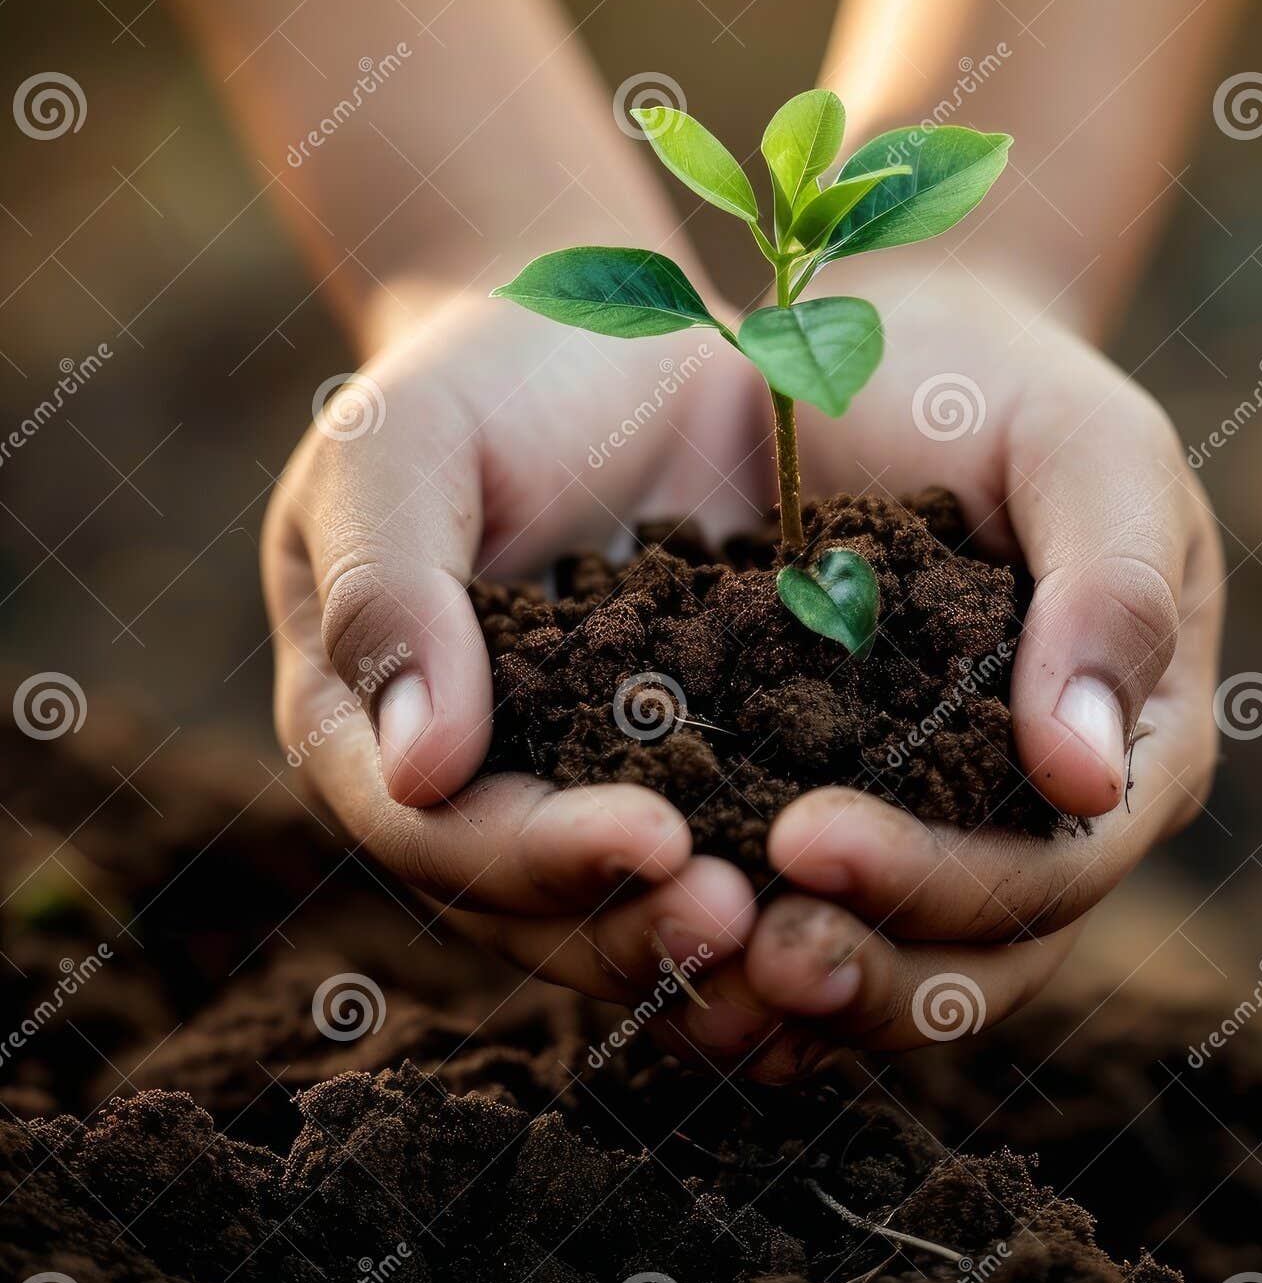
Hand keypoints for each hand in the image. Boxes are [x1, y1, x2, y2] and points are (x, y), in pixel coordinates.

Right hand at [261, 293, 765, 1000]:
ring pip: (636, 909)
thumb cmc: (479, 379)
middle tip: (744, 922)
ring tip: (818, 943)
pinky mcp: (696, 766)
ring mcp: (586, 787)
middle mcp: (475, 790)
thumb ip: (389, 590)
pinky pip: (731, 847)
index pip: (439, 831)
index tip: (655, 838)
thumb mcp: (402, 447)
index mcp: (372, 731)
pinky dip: (786, 891)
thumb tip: (420, 768)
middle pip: (539, 910)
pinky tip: (868, 903)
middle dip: (640, 928)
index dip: (538, 853)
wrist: (603, 338)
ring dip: (720, 945)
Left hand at [659, 276, 1223, 1080]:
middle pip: (974, 962)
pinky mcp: (839, 812)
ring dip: (788, 995)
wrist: (894, 360)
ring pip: (887, 970)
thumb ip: (1112, 593)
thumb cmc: (1009, 390)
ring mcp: (944, 831)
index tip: (807, 839)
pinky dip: (734, 950)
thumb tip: (1089, 778)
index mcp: (1133, 753)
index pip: (1051, 872)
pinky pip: (802, 915)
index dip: (939, 881)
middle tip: (743, 946)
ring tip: (683, 963)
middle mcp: (1046, 824)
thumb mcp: (1088, 453)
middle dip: (862, 969)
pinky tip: (647, 934)